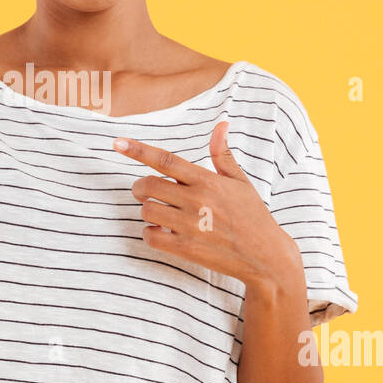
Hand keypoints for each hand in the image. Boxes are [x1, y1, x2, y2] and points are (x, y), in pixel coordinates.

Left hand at [114, 120, 306, 293]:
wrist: (265, 256)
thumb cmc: (252, 216)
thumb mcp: (240, 182)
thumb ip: (223, 155)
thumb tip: (221, 125)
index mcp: (207, 181)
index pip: (165, 160)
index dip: (138, 150)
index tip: (117, 142)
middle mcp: (196, 201)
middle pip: (148, 186)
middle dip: (139, 187)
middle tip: (144, 192)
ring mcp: (190, 226)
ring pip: (147, 211)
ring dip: (147, 211)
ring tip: (160, 214)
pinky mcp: (186, 249)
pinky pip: (151, 237)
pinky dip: (150, 234)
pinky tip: (161, 232)